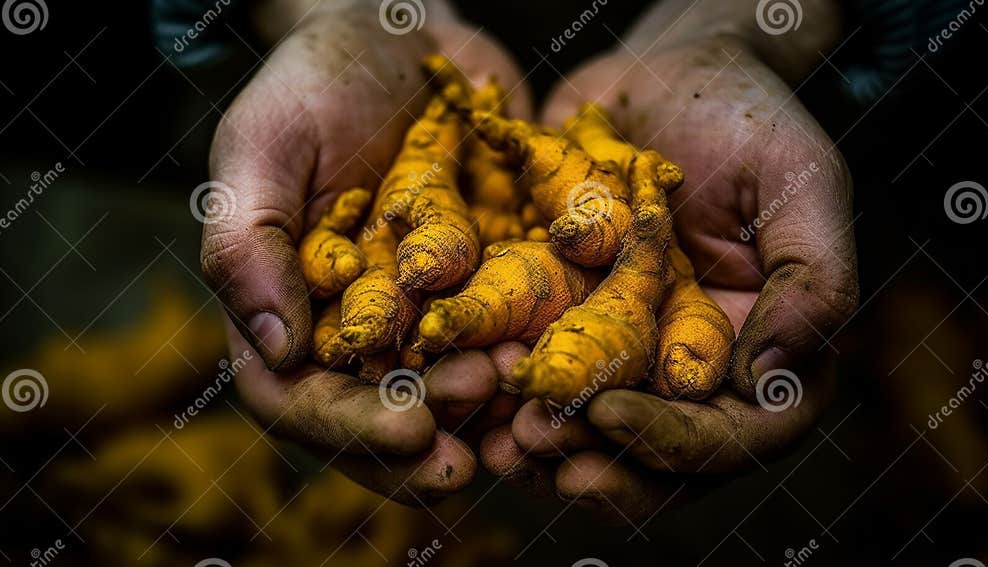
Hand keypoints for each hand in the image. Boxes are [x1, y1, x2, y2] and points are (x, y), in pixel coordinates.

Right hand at [201, 1, 529, 503]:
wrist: (402, 42)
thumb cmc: (315, 85)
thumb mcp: (264, 146)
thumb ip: (250, 242)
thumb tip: (276, 348)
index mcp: (287, 311)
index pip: (297, 400)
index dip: (350, 429)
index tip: (411, 429)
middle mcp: (353, 330)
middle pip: (378, 415)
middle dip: (429, 430)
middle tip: (476, 422)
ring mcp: (422, 316)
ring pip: (447, 393)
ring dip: (485, 411)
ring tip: (523, 391)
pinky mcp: (482, 290)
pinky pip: (504, 341)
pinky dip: (530, 361)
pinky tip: (560, 362)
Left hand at [482, 25, 857, 520]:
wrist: (660, 76)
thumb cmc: (743, 120)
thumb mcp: (798, 183)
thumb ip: (810, 280)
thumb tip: (770, 379)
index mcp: (761, 355)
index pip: (733, 434)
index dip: (676, 444)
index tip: (611, 416)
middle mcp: (694, 372)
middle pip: (655, 455)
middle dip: (597, 459)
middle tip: (540, 443)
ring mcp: (629, 356)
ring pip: (591, 436)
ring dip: (544, 448)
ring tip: (498, 440)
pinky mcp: (571, 332)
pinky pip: (540, 384)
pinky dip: (506, 402)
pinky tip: (471, 405)